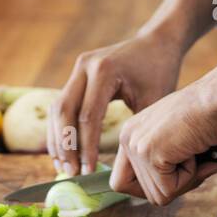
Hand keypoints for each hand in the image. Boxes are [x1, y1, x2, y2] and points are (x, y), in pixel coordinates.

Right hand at [49, 32, 183, 176]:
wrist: (157, 43)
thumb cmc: (159, 72)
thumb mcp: (152, 101)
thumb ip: (133, 129)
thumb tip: (117, 167)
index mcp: (104, 71)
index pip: (87, 116)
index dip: (86, 146)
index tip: (88, 170)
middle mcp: (85, 66)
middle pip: (64, 111)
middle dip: (66, 146)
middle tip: (72, 173)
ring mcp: (78, 68)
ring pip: (58, 108)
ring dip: (58, 139)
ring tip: (64, 167)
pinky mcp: (77, 74)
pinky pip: (63, 104)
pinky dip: (61, 128)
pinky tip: (65, 151)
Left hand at [108, 81, 216, 205]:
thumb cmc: (207, 114)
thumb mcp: (177, 139)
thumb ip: (167, 163)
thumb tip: (170, 191)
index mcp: (131, 132)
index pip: (122, 180)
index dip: (148, 188)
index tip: (171, 180)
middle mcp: (128, 138)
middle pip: (142, 192)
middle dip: (174, 186)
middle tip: (196, 167)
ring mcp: (136, 145)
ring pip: (158, 195)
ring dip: (184, 180)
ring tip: (194, 152)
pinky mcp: (149, 152)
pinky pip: (169, 189)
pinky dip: (189, 177)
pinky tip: (194, 151)